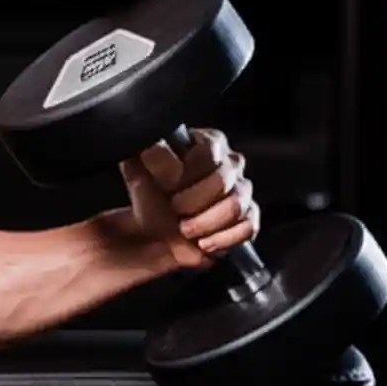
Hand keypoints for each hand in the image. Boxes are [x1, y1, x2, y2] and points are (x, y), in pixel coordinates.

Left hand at [118, 128, 258, 269]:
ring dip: (205, 223)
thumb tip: (159, 149)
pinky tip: (203, 243)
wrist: (153, 232)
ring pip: (236, 206)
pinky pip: (248, 228)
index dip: (186, 173)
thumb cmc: (149, 196)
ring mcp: (242, 191)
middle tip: (174, 208)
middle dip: (193, 201)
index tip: (167, 187)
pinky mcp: (248, 219)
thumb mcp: (139, 170)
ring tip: (185, 229)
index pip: (208, 151)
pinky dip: (223, 239)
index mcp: (206, 143)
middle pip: (222, 180)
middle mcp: (230, 163)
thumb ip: (148, 155)